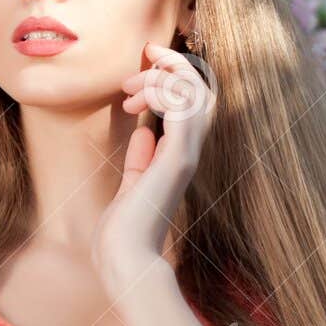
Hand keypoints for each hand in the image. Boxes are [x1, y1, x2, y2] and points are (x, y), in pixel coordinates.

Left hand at [92, 38, 217, 291]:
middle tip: (140, 63)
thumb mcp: (131, 186)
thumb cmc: (123, 234)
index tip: (143, 65)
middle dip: (173, 63)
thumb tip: (144, 132)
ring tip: (131, 88)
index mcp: (178, 157)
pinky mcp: (177, 159)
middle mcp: (188, 152)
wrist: (125, 262)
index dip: (173, 74)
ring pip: (196, 91)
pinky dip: (161, 92)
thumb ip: (140, 160)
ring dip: (163, 77)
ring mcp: (186, 155)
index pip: (191, 102)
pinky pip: (182, 107)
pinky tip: (136, 103)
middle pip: (201, 88)